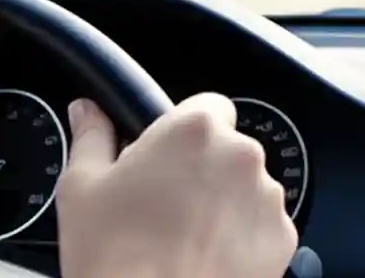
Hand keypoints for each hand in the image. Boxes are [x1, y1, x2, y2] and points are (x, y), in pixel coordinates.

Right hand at [56, 94, 298, 277]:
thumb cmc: (114, 257)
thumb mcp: (82, 189)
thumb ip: (92, 137)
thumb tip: (88, 112)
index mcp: (195, 130)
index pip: (207, 107)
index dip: (184, 132)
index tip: (168, 156)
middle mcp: (241, 155)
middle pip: (228, 149)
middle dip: (203, 169)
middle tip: (167, 203)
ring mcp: (267, 197)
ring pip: (248, 187)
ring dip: (226, 202)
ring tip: (186, 236)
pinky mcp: (282, 236)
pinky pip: (263, 224)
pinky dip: (243, 236)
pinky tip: (208, 255)